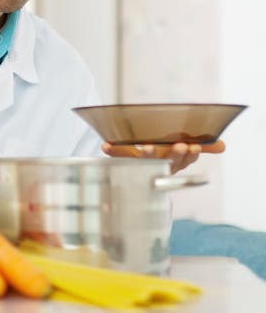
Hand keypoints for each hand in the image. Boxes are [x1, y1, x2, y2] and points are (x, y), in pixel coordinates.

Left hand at [102, 140, 225, 173]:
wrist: (133, 182)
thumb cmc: (161, 159)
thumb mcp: (181, 154)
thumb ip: (202, 148)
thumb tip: (223, 146)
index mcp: (172, 163)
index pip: (184, 161)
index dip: (189, 155)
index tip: (194, 147)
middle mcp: (157, 166)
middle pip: (168, 161)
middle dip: (174, 154)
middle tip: (179, 146)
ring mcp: (140, 166)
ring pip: (145, 162)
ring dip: (148, 155)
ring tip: (149, 147)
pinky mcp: (123, 163)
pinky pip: (117, 157)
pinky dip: (112, 150)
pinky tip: (105, 145)